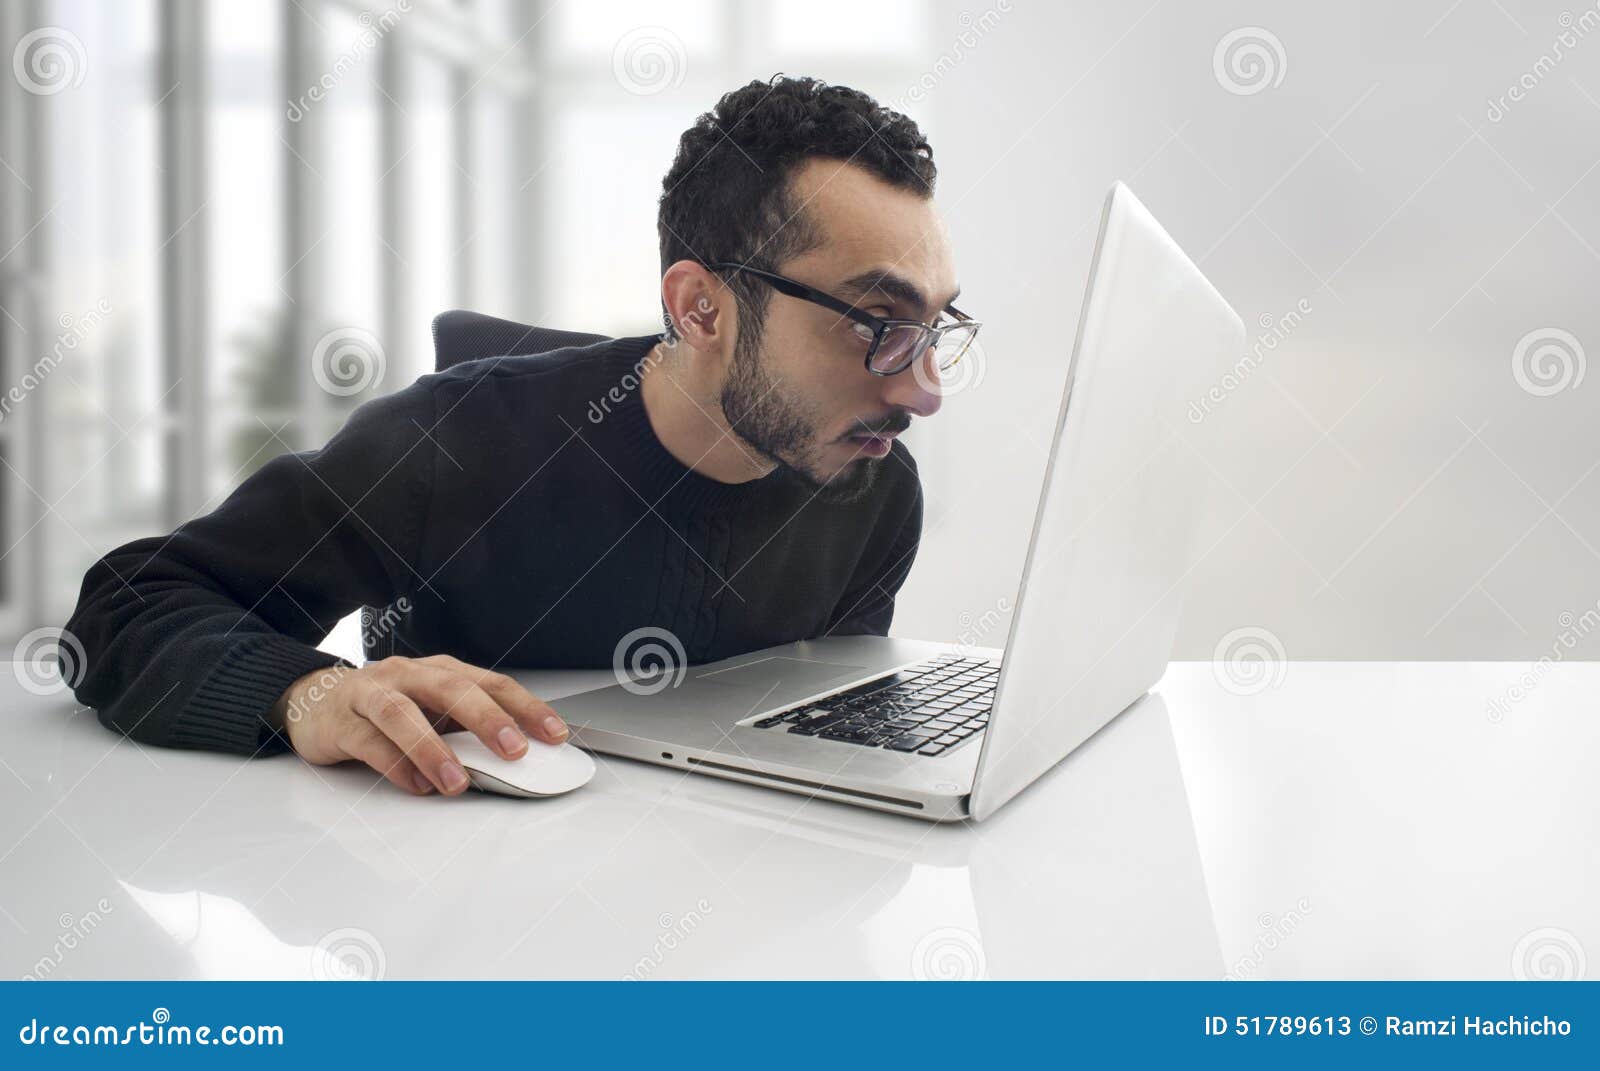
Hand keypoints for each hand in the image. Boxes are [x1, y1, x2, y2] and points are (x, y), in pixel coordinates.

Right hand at [274, 654, 567, 795]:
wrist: (313, 701)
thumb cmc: (384, 707)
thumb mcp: (431, 711)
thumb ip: (465, 730)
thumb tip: (515, 759)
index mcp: (439, 671)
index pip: (490, 683)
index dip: (525, 707)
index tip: (555, 733)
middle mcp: (408, 675)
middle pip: (451, 689)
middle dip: (487, 719)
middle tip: (514, 751)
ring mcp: (370, 694)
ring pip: (402, 713)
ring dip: (433, 749)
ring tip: (457, 782)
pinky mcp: (339, 722)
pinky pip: (368, 742)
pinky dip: (393, 764)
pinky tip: (415, 785)